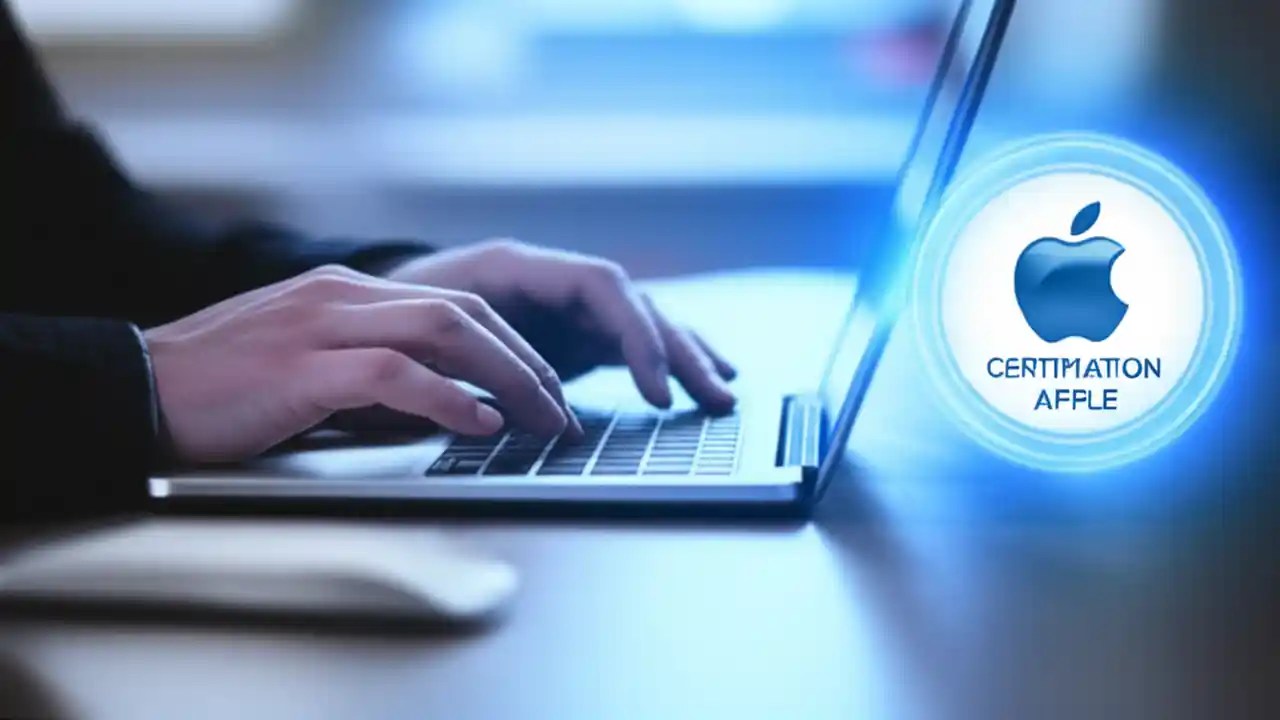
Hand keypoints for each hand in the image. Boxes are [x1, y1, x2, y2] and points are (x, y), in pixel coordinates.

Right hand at [144, 265, 572, 462]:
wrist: (136, 388)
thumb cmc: (220, 389)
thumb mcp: (308, 368)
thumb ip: (373, 376)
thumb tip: (445, 407)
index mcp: (345, 291)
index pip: (452, 305)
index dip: (510, 345)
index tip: (543, 387)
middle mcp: (341, 294)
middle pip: (465, 312)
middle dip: (525, 361)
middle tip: (561, 406)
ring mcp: (322, 324)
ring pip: (445, 331)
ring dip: (506, 377)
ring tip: (541, 416)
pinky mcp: (303, 366)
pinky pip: (396, 374)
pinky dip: (449, 397)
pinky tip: (480, 423)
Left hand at [385, 239, 736, 412]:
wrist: (368, 313)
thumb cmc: (390, 321)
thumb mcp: (419, 339)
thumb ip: (473, 368)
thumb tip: (531, 413)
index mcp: (518, 266)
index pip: (601, 286)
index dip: (636, 336)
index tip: (655, 390)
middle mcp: (551, 281)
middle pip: (634, 304)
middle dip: (679, 351)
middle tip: (714, 397)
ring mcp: (563, 306)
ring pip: (640, 321)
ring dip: (685, 355)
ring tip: (723, 394)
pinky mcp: (567, 334)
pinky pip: (628, 341)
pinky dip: (666, 359)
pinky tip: (702, 377)